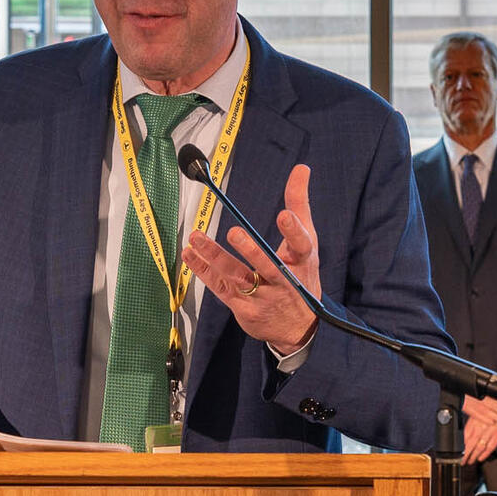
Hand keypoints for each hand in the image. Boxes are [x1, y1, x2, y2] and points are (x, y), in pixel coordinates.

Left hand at [182, 164, 320, 355]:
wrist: (298, 327)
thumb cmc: (301, 275)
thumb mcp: (306, 242)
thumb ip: (300, 204)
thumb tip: (301, 168)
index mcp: (302, 262)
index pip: (302, 245)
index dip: (293, 230)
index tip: (284, 215)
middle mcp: (284, 281)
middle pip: (266, 265)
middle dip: (251, 250)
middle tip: (235, 232)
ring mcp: (263, 297)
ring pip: (237, 276)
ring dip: (215, 257)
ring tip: (196, 238)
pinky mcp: (244, 308)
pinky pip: (220, 288)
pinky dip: (203, 271)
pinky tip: (189, 255)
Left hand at [460, 395, 496, 465]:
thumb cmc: (492, 408)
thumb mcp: (478, 414)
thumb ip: (472, 424)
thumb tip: (465, 435)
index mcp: (474, 421)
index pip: (465, 437)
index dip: (460, 447)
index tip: (457, 453)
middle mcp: (480, 426)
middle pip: (470, 443)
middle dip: (465, 454)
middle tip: (461, 461)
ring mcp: (489, 430)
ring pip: (479, 446)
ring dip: (474, 455)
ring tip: (470, 461)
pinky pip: (491, 445)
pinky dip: (485, 453)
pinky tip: (481, 458)